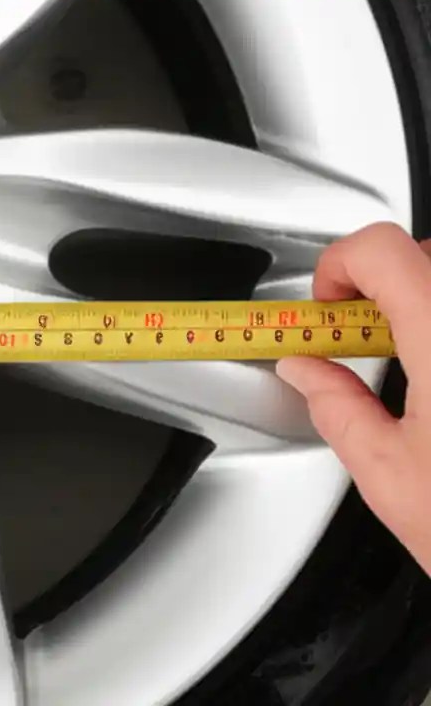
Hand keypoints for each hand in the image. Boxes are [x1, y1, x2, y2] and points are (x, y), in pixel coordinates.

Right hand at [277, 222, 430, 572]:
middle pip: (424, 258)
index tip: (326, 304)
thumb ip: (336, 407)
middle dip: (379, 287)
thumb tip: (307, 373)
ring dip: (421, 310)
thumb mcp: (388, 474)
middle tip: (355, 339)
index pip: (382, 250)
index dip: (340, 266)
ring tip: (405, 365)